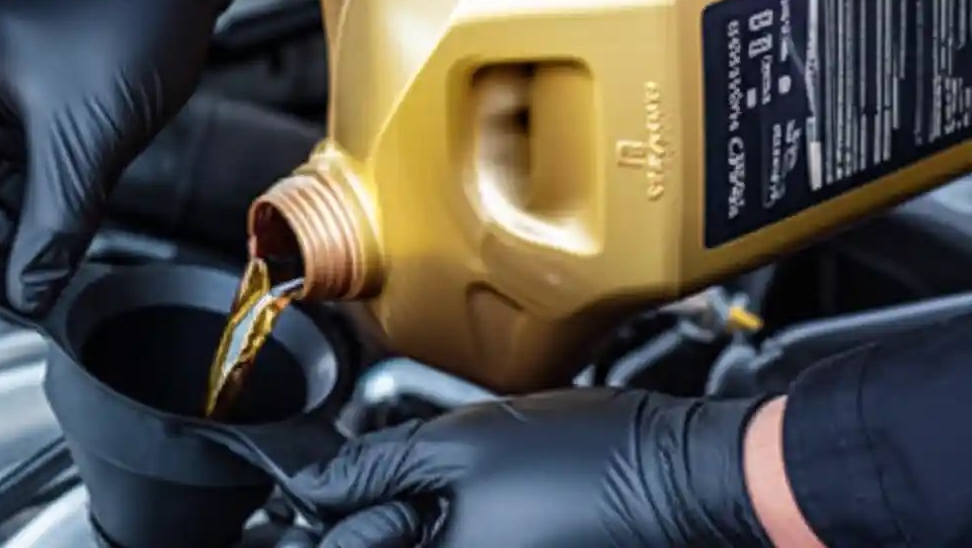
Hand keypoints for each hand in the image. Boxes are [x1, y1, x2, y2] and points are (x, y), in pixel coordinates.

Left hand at [290, 389, 775, 547]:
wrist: (676, 474)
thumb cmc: (584, 459)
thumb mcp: (458, 444)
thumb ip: (373, 468)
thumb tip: (312, 485)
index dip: (316, 518)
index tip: (305, 497)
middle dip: (361, 523)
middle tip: (370, 483)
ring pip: (419, 547)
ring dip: (404, 523)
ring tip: (424, 485)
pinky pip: (459, 546)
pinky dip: (440, 528)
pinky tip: (461, 500)